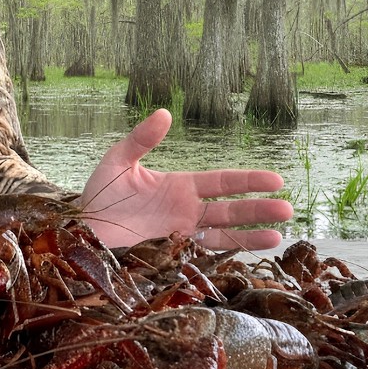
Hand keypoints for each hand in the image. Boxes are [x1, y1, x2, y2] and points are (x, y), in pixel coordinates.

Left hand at [77, 109, 290, 250]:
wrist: (80, 232)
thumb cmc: (97, 196)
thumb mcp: (118, 162)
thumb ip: (141, 140)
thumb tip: (164, 113)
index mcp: (178, 187)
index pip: (221, 182)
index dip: (248, 181)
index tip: (276, 181)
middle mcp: (185, 211)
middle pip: (230, 209)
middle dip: (258, 209)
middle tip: (287, 209)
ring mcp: (181, 234)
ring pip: (222, 234)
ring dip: (250, 235)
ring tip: (278, 236)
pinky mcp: (172, 254)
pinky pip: (202, 254)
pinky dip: (224, 254)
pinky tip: (247, 255)